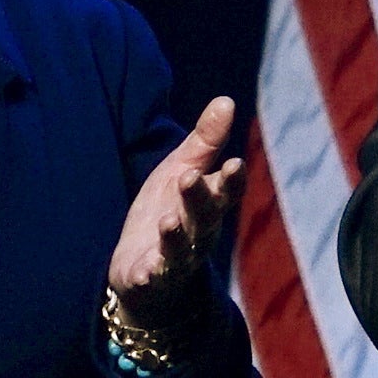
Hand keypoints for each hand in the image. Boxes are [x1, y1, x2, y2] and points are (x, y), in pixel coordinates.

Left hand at [108, 96, 245, 328]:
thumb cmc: (169, 210)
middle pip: (204, 217)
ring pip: (180, 248)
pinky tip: (144, 272)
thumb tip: (227, 100)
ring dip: (176, 237)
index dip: (231, 181)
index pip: (226, 192)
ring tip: (167, 221)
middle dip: (198, 199)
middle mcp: (199, 233)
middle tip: (188, 177)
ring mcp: (175, 258)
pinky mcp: (150, 277)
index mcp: (209, 206)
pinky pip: (153, 277)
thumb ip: (206, 141)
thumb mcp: (182, 170)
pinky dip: (150, 275)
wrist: (144, 266)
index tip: (233, 163)